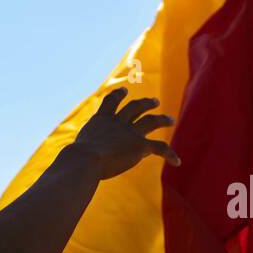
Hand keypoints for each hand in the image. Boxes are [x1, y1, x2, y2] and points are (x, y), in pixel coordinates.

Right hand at [64, 87, 179, 180]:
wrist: (85, 159)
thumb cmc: (76, 159)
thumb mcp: (78, 149)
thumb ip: (84, 150)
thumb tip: (81, 159)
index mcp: (101, 120)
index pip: (111, 102)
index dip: (118, 95)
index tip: (123, 91)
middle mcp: (117, 122)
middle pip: (135, 107)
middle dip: (145, 103)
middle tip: (154, 101)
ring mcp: (129, 132)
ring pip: (150, 121)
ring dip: (162, 119)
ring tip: (170, 119)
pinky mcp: (139, 145)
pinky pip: (159, 148)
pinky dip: (170, 154)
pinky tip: (177, 162)